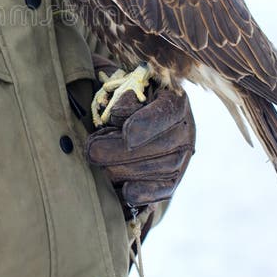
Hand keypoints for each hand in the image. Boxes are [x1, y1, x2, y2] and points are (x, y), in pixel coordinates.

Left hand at [86, 57, 195, 229]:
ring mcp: (182, 155)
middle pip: (159, 145)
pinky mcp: (174, 178)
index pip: (165, 111)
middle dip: (120, 150)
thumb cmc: (121, 96)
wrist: (130, 117)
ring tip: (99, 165)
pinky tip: (126, 191)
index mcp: (172, 96)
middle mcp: (185, 126)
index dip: (147, 124)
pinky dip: (145, 192)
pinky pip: (164, 189)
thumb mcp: (121, 84)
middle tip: (91, 150)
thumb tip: (117, 113)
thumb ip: (120, 93)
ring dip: (125, 169)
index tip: (126, 134)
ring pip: (159, 168)